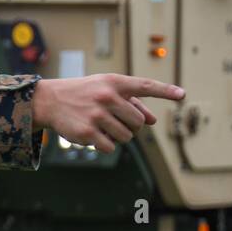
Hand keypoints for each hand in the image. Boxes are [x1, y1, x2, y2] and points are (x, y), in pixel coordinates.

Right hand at [32, 74, 184, 152]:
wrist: (49, 100)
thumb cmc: (83, 94)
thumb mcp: (106, 90)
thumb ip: (131, 103)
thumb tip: (152, 121)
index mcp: (114, 83)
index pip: (145, 86)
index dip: (165, 91)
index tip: (182, 95)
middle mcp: (106, 97)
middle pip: (138, 122)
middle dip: (130, 126)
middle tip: (115, 120)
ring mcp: (96, 115)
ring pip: (126, 137)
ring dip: (118, 136)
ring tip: (102, 126)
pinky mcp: (87, 133)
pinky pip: (111, 147)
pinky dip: (105, 145)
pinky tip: (93, 135)